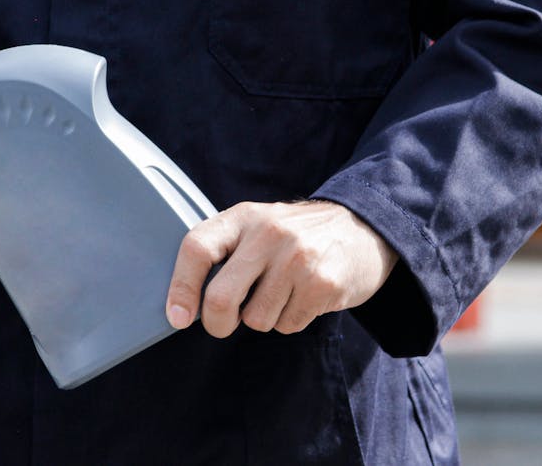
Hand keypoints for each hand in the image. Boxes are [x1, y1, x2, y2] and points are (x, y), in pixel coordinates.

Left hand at [165, 200, 398, 336]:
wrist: (363, 229)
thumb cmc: (298, 236)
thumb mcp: (258, 226)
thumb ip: (225, 252)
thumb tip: (186, 303)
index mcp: (244, 217)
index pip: (197, 249)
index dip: (180, 288)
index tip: (178, 317)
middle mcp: (268, 234)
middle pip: (221, 297)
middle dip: (217, 323)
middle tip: (224, 324)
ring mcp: (297, 259)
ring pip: (255, 320)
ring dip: (264, 318)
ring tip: (282, 293)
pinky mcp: (322, 284)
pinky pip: (287, 325)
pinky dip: (290, 320)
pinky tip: (304, 297)